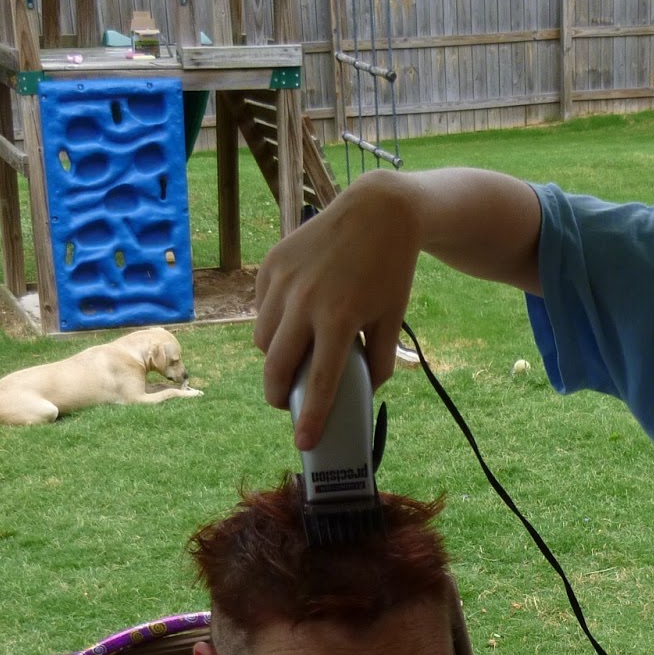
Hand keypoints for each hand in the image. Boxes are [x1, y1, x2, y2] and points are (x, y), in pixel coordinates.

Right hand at [254, 170, 418, 446]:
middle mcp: (303, 302)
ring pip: (262, 340)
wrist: (377, 212)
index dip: (309, 418)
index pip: (317, 383)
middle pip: (275, 368)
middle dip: (277, 395)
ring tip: (294, 358)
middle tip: (287, 405)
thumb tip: (364, 392)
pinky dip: (273, 323)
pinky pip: (261, 310)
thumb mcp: (391, 319)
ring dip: (275, 358)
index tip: (304, 442)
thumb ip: (379, 362)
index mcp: (338, 320)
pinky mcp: (270, 265)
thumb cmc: (390, 270)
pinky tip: (294, 319)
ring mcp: (282, 282)